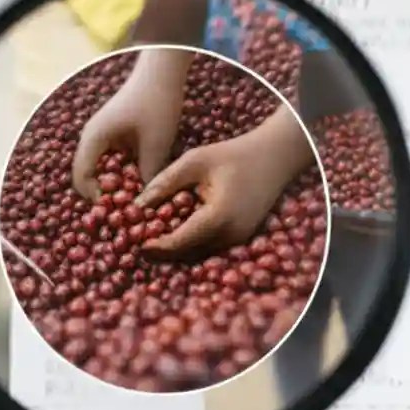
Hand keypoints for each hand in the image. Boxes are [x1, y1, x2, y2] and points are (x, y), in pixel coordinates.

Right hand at [72, 48, 193, 197]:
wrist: (164, 70)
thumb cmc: (158, 103)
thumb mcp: (157, 144)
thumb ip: (148, 175)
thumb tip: (145, 203)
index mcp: (94, 138)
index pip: (81, 177)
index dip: (95, 198)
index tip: (116, 210)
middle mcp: (92, 137)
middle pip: (88, 175)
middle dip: (104, 194)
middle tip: (126, 210)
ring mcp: (103, 134)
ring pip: (102, 168)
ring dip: (115, 183)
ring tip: (135, 197)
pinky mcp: (115, 132)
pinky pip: (113, 159)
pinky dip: (123, 171)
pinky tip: (142, 178)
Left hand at [136, 104, 314, 256]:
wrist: (273, 158)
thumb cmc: (232, 155)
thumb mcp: (194, 161)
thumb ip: (165, 182)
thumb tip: (137, 204)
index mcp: (218, 217)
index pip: (180, 242)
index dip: (156, 247)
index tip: (135, 245)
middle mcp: (230, 236)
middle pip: (188, 254)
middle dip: (163, 253)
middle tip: (136, 245)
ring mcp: (238, 240)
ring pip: (199, 254)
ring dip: (177, 250)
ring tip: (151, 240)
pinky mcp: (240, 239)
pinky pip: (210, 247)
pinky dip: (191, 244)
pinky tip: (174, 233)